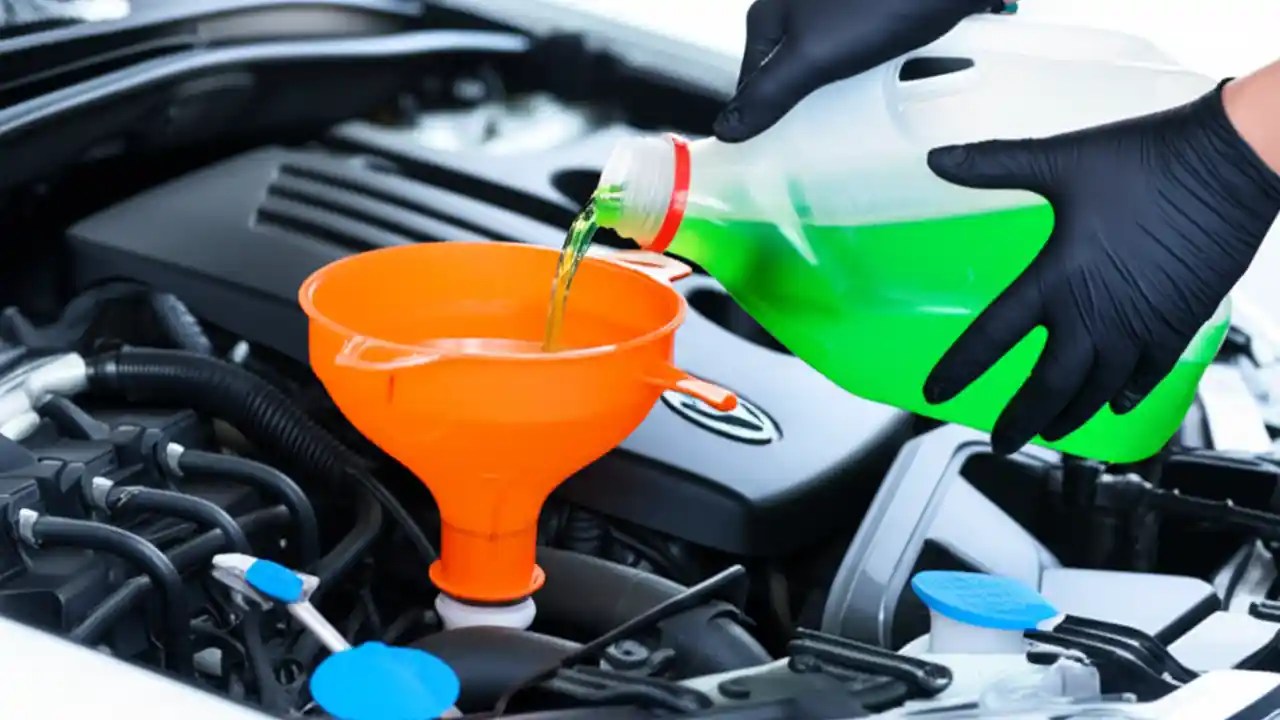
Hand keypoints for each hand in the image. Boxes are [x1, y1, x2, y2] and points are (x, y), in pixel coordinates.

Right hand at [715, 0, 1004, 141]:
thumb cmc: (878, 5)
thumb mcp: (813, 57)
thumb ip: (769, 95)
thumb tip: (725, 131)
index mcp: (771, 14)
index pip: (752, 81)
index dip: (764, 116)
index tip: (780, 152)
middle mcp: (798, 6)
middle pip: (789, 72)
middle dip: (807, 105)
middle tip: (824, 141)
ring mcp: (835, 9)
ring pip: (827, 63)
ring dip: (841, 91)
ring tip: (859, 120)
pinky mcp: (871, 12)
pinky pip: (860, 53)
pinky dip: (869, 74)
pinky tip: (887, 89)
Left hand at [923, 81, 1279, 454]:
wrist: (1232, 162)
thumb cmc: (1148, 159)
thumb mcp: (1060, 160)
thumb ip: (994, 164)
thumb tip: (937, 159)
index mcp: (1056, 278)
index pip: (991, 336)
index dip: (959, 369)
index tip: (936, 393)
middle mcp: (1095, 315)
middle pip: (1047, 386)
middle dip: (1020, 419)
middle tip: (1000, 441)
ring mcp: (1140, 326)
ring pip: (1096, 392)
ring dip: (1070, 415)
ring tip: (1051, 431)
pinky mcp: (1179, 325)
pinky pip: (1146, 377)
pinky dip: (1125, 396)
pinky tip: (1114, 404)